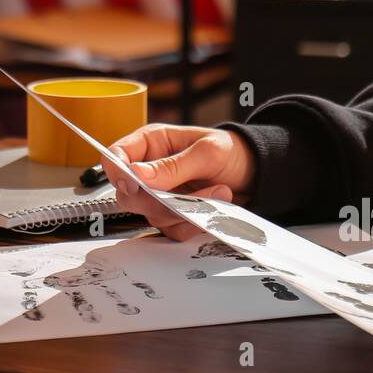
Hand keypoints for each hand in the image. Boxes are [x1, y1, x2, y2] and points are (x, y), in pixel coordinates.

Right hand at [101, 124, 255, 240]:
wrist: (255, 173)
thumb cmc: (231, 150)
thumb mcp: (206, 151)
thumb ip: (173, 165)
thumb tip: (138, 174)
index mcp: (151, 144)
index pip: (116, 157)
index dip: (117, 172)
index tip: (133, 185)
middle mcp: (150, 170)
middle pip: (128, 194)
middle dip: (158, 199)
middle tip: (186, 195)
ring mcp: (161, 195)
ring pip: (152, 214)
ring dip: (185, 210)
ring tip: (218, 192)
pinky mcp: (174, 215)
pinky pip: (172, 229)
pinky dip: (193, 223)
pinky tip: (213, 206)